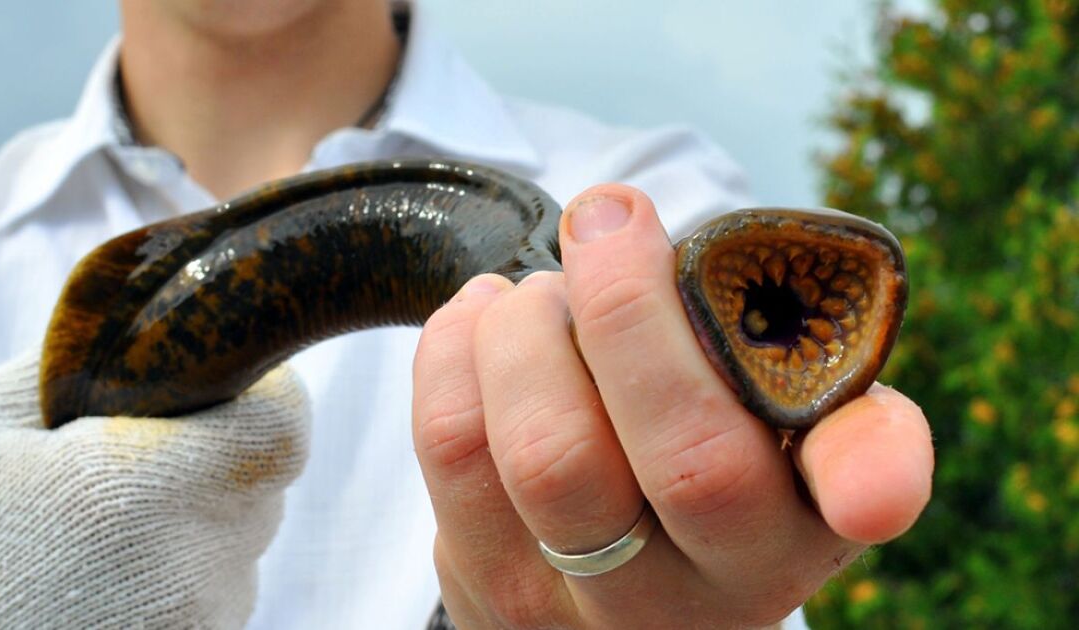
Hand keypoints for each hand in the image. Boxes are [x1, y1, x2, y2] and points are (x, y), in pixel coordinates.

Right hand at [0, 350, 308, 627]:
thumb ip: (81, 356)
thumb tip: (159, 311)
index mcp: (131, 493)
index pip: (280, 425)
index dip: (264, 394)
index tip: (218, 387)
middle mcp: (186, 569)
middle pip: (266, 478)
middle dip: (217, 450)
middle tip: (136, 457)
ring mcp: (201, 623)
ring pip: (245, 535)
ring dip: (199, 514)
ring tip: (107, 528)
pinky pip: (222, 588)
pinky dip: (185, 568)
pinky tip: (115, 575)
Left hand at [412, 186, 932, 627]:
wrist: (597, 591)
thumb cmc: (693, 469)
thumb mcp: (776, 445)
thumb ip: (802, 380)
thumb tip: (760, 292)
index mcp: (796, 529)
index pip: (850, 500)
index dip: (875, 482)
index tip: (870, 487)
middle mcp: (701, 591)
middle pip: (683, 456)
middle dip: (627, 306)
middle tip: (604, 219)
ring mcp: (582, 603)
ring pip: (546, 448)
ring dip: (529, 328)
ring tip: (539, 299)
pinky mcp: (482, 585)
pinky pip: (452, 440)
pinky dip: (457, 345)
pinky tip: (485, 325)